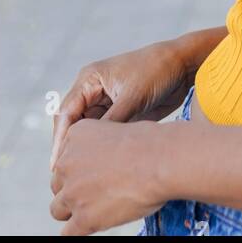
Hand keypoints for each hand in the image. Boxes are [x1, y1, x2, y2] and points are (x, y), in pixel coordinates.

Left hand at [49, 118, 168, 235]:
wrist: (161, 161)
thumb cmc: (150, 144)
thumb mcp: (117, 128)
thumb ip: (99, 145)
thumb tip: (99, 165)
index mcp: (75, 135)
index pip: (65, 158)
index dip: (80, 169)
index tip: (96, 173)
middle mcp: (67, 162)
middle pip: (58, 183)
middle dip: (74, 188)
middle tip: (98, 191)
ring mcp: (73, 192)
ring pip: (57, 209)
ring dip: (74, 210)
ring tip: (96, 209)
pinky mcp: (83, 218)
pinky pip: (68, 233)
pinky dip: (77, 232)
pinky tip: (92, 225)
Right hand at [50, 39, 190, 171]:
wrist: (184, 65)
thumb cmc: (157, 71)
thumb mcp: (132, 97)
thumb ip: (111, 121)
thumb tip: (93, 150)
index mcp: (90, 79)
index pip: (66, 112)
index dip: (60, 140)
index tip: (57, 165)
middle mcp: (93, 91)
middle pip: (71, 124)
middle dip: (68, 149)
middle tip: (65, 177)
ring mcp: (105, 102)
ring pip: (86, 132)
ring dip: (83, 150)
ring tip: (80, 177)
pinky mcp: (119, 112)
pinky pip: (103, 134)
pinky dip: (100, 149)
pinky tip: (99, 167)